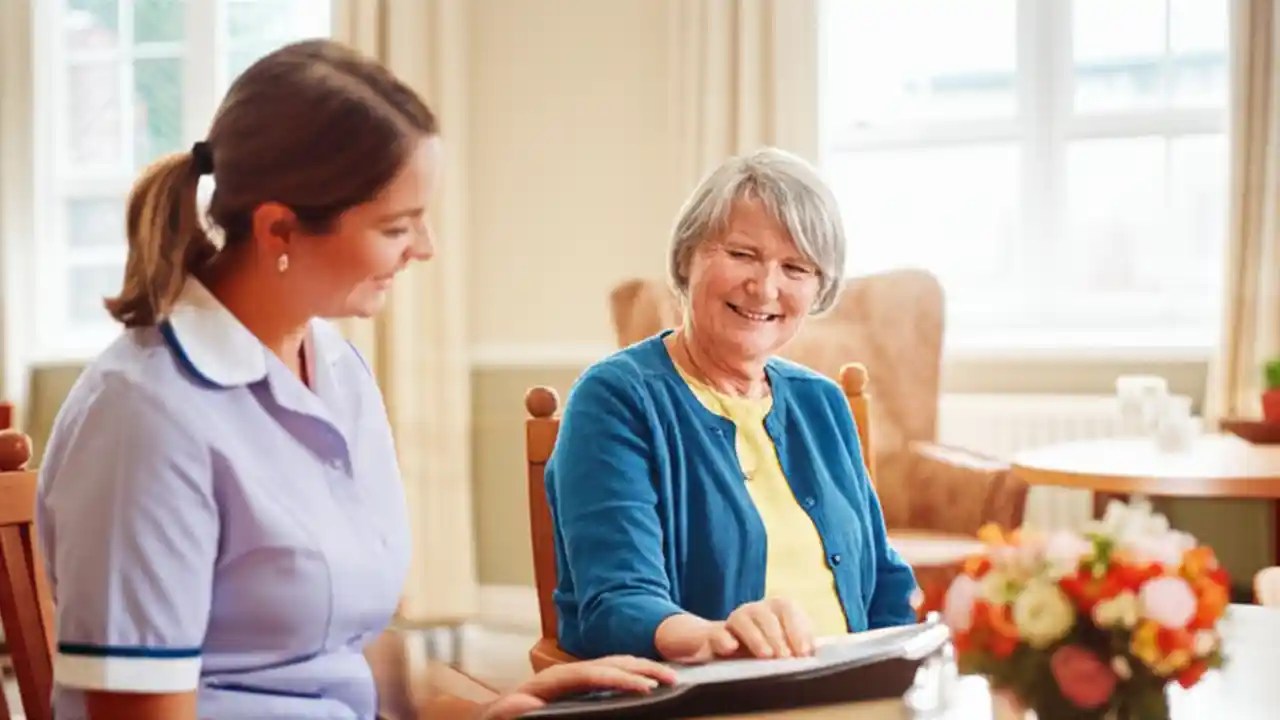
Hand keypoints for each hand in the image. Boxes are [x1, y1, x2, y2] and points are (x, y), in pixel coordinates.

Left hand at [477, 656, 676, 719]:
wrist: (496, 716)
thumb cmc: (502, 717)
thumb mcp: (502, 715)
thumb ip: (512, 709)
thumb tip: (527, 703)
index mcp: (551, 679)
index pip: (593, 673)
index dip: (620, 679)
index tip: (645, 687)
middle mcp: (566, 672)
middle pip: (610, 662)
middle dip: (642, 668)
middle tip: (672, 679)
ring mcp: (575, 677)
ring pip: (615, 665)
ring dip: (643, 668)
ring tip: (671, 678)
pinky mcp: (581, 687)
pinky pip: (612, 676)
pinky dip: (633, 674)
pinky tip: (651, 681)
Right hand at [654, 599, 814, 663]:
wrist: (724, 649)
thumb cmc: (763, 649)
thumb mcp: (783, 647)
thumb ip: (797, 646)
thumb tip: (812, 654)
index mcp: (774, 609)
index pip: (787, 608)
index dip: (797, 629)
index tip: (804, 652)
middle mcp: (754, 610)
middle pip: (766, 614)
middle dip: (779, 636)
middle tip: (786, 658)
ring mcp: (733, 620)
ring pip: (743, 620)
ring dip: (756, 637)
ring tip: (766, 655)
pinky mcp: (713, 635)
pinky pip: (716, 633)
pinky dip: (723, 639)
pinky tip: (732, 648)